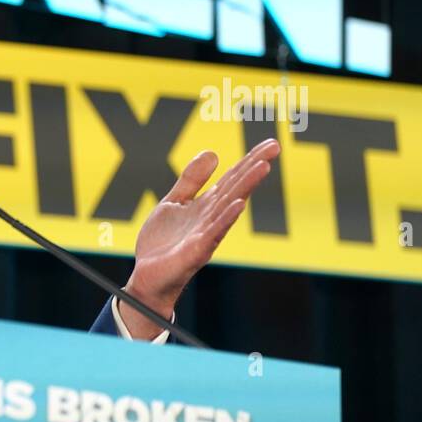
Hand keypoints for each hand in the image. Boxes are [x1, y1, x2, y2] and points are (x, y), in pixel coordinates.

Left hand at [120, 138, 280, 338]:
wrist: (147, 276)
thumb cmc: (163, 243)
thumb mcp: (174, 203)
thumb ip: (192, 180)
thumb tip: (213, 152)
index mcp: (206, 206)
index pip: (232, 179)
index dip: (249, 160)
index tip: (271, 144)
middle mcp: (211, 218)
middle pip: (235, 188)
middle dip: (253, 168)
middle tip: (275, 147)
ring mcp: (205, 234)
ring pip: (228, 207)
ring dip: (245, 187)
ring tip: (262, 167)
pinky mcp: (195, 251)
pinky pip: (213, 233)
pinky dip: (226, 219)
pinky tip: (239, 204)